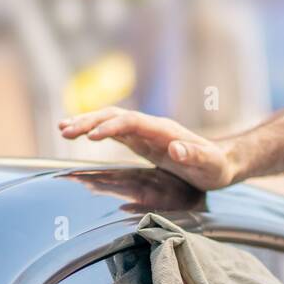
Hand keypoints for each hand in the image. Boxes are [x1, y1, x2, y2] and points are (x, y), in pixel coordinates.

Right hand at [59, 107, 239, 190]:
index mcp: (164, 130)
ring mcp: (145, 133)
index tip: (91, 136)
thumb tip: (175, 148)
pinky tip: (80, 135)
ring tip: (62, 128)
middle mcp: (151, 127)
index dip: (111, 127)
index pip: (131, 122)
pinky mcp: (142, 142)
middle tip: (64, 130)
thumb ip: (193, 155)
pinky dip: (96, 131)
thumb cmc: (216, 166)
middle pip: (115, 117)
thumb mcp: (209, 164)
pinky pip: (115, 132)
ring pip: (111, 121)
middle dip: (89, 121)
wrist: (221, 162)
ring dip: (87, 123)